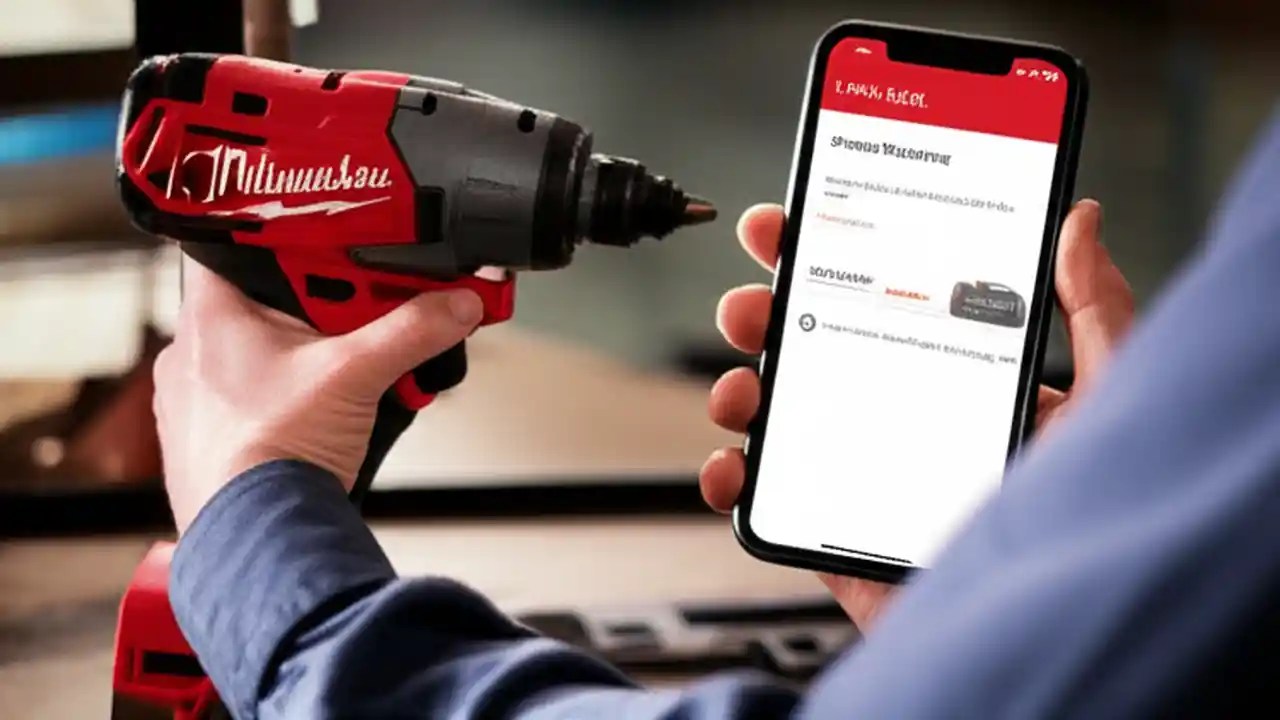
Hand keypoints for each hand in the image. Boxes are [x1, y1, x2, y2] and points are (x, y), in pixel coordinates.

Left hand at [153, 261, 482, 533]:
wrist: (254, 545)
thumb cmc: (269, 458)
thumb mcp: (357, 374)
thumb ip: (413, 330)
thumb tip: (456, 303)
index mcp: (209, 315)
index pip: (235, 241)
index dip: (286, 235)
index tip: (333, 245)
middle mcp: (193, 354)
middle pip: (271, 299)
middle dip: (327, 310)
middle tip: (366, 314)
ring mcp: (199, 402)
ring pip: (269, 353)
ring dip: (318, 358)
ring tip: (359, 371)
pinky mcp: (217, 441)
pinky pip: (263, 399)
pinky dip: (301, 400)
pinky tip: (333, 416)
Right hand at [699, 199, 1133, 630]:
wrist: (1052, 630)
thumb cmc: (1094, 521)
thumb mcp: (1113, 398)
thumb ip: (1095, 312)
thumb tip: (1079, 222)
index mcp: (959, 382)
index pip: (886, 305)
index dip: (829, 261)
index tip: (788, 228)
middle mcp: (906, 423)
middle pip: (817, 354)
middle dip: (767, 319)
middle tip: (750, 306)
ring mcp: (867, 478)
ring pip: (782, 421)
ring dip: (741, 391)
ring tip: (739, 388)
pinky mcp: (841, 537)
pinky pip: (773, 503)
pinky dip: (734, 481)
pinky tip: (732, 465)